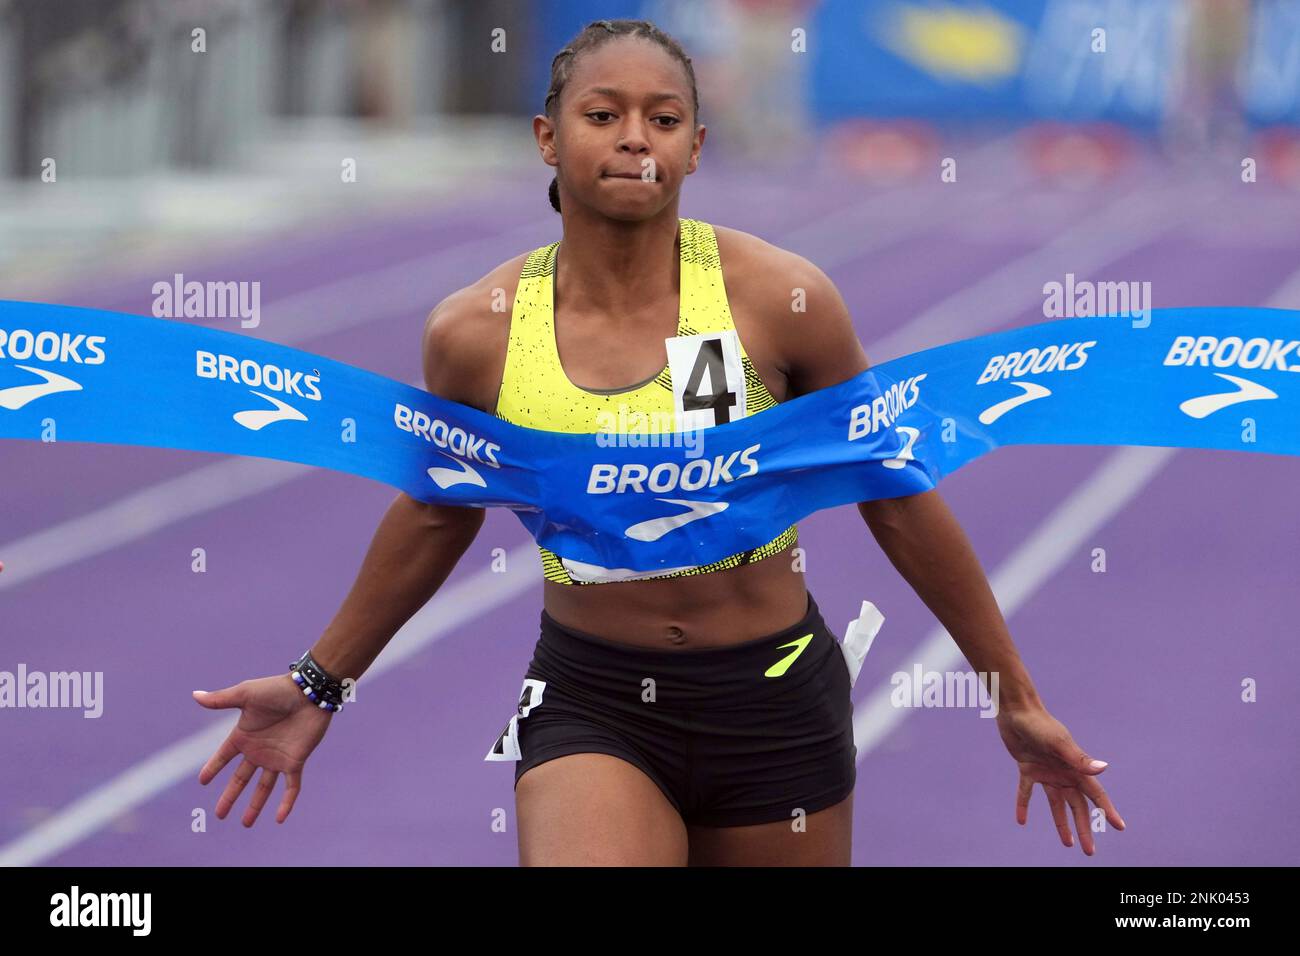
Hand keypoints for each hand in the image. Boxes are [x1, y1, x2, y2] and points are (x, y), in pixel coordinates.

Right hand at [193, 675, 332, 825]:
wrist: (309, 692)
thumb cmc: (278, 690)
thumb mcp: (246, 694)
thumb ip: (221, 699)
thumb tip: (195, 695)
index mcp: (244, 735)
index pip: (223, 756)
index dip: (213, 768)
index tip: (203, 782)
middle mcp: (259, 750)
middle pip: (241, 778)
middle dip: (230, 796)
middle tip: (219, 815)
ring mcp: (277, 758)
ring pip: (264, 787)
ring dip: (254, 806)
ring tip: (245, 824)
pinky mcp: (295, 761)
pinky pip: (291, 787)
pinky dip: (286, 802)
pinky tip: (279, 818)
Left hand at [996, 705, 1125, 854]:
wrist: (1016, 710)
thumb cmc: (1040, 724)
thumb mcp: (1059, 743)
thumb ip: (1079, 758)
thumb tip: (1103, 769)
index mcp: (1076, 768)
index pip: (1095, 794)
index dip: (1107, 811)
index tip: (1120, 827)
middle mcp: (1064, 773)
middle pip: (1077, 806)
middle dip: (1084, 827)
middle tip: (1090, 851)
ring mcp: (1047, 772)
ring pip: (1057, 804)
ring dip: (1062, 823)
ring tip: (1068, 844)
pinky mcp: (1028, 768)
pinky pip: (1026, 792)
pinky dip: (1024, 805)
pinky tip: (1020, 820)